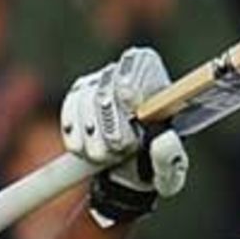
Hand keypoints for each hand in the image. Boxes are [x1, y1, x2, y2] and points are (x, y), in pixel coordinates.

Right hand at [61, 47, 187, 224]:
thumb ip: (169, 157)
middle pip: (109, 85)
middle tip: (122, 148)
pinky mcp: (76, 96)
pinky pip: (70, 111)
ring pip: (86, 100)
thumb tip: (164, 138)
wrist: (127, 176)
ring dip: (96, 136)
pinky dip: (77, 136)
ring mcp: (98, 83)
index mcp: (156, 82)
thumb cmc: (153, 166)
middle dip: (113, 124)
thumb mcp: (168, 171)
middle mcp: (124, 74)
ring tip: (109, 155)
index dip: (132, 79)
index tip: (133, 105)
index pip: (141, 62)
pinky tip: (89, 150)